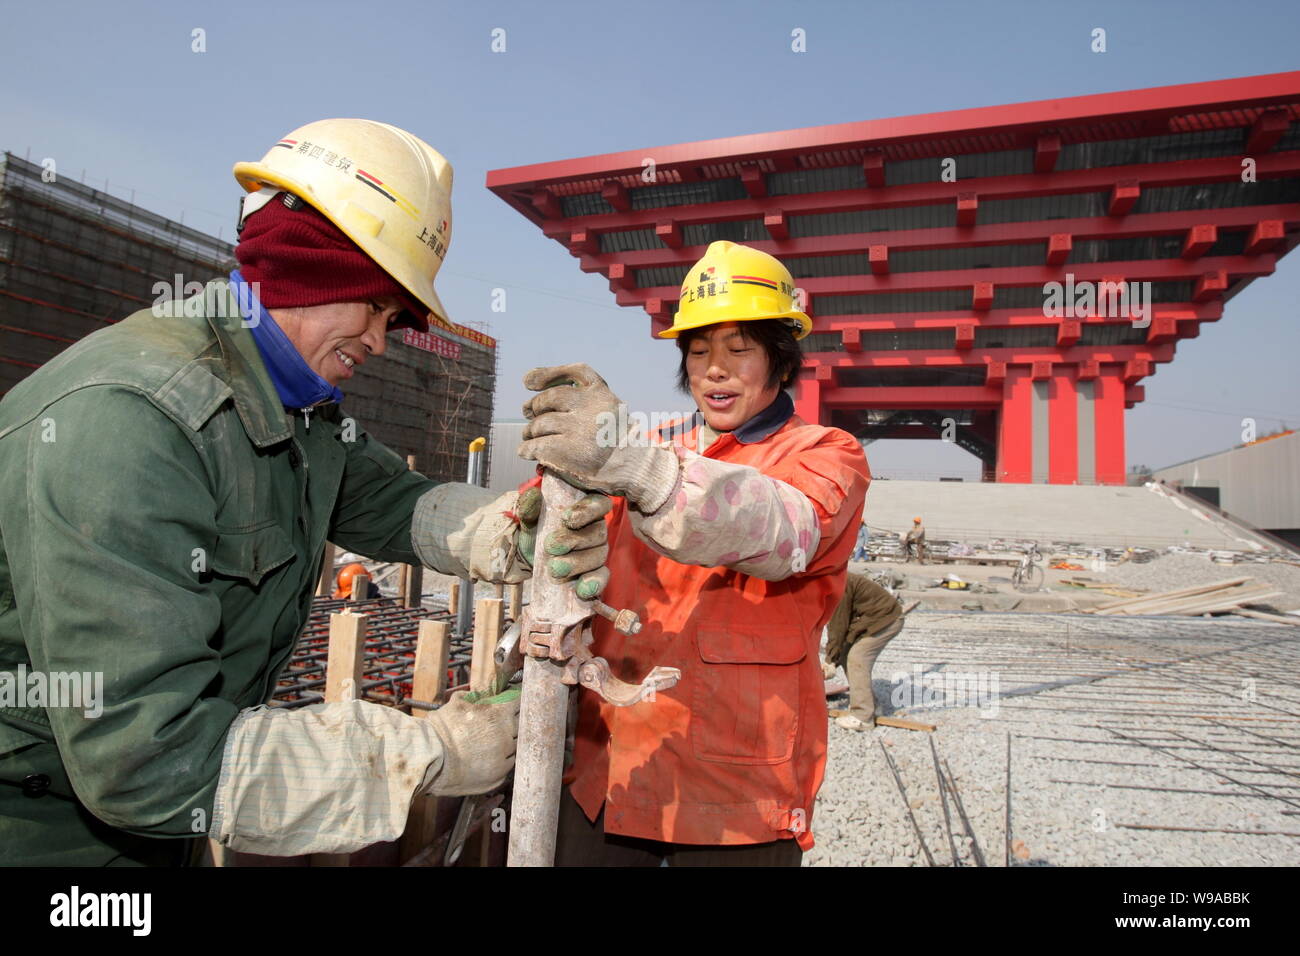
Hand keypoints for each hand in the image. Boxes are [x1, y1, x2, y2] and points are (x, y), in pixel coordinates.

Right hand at [422, 687, 520, 795]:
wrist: (428, 760)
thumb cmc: (440, 729)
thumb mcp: (458, 702)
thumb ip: (476, 695)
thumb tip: (483, 690)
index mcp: (499, 715)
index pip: (520, 702)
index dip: (515, 700)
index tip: (512, 701)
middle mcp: (506, 737)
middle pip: (522, 725)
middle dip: (513, 721)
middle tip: (499, 723)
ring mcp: (503, 758)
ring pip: (516, 747)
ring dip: (508, 742)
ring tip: (489, 742)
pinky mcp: (498, 777)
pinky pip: (506, 765)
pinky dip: (500, 760)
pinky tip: (486, 758)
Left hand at [514, 484, 611, 599]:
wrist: (524, 554)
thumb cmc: (533, 528)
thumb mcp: (528, 515)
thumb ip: (529, 505)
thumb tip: (533, 496)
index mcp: (585, 508)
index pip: (599, 503)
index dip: (588, 510)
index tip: (567, 518)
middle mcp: (596, 529)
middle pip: (598, 533)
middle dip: (574, 541)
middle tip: (551, 546)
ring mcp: (597, 552)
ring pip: (597, 556)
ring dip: (577, 563)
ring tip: (554, 568)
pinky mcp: (594, 573)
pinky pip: (601, 577)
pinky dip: (594, 583)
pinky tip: (582, 589)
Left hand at [519, 363, 679, 512]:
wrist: (637, 469)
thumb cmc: (622, 444)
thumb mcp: (612, 410)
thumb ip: (588, 401)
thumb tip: (540, 398)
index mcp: (602, 393)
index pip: (572, 374)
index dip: (548, 374)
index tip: (528, 381)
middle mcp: (590, 406)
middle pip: (551, 398)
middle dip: (535, 406)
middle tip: (528, 413)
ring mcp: (578, 428)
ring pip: (541, 423)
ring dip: (530, 431)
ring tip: (528, 436)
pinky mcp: (568, 450)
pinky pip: (537, 445)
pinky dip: (527, 449)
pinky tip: (525, 452)